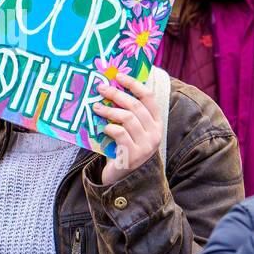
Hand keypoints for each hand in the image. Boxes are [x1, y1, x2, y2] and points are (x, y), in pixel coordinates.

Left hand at [95, 71, 162, 186]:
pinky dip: (109, 128)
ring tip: (96, 108)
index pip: (148, 97)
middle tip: (100, 89)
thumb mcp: (130, 129)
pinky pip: (120, 133)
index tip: (118, 76)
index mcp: (156, 123)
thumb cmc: (124, 148)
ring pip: (127, 118)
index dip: (133, 84)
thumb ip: (127, 112)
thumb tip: (110, 86)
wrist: (123, 178)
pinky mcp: (134, 155)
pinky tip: (103, 129)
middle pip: (135, 106)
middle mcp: (155, 133)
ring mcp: (146, 145)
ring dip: (109, 110)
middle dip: (116, 94)